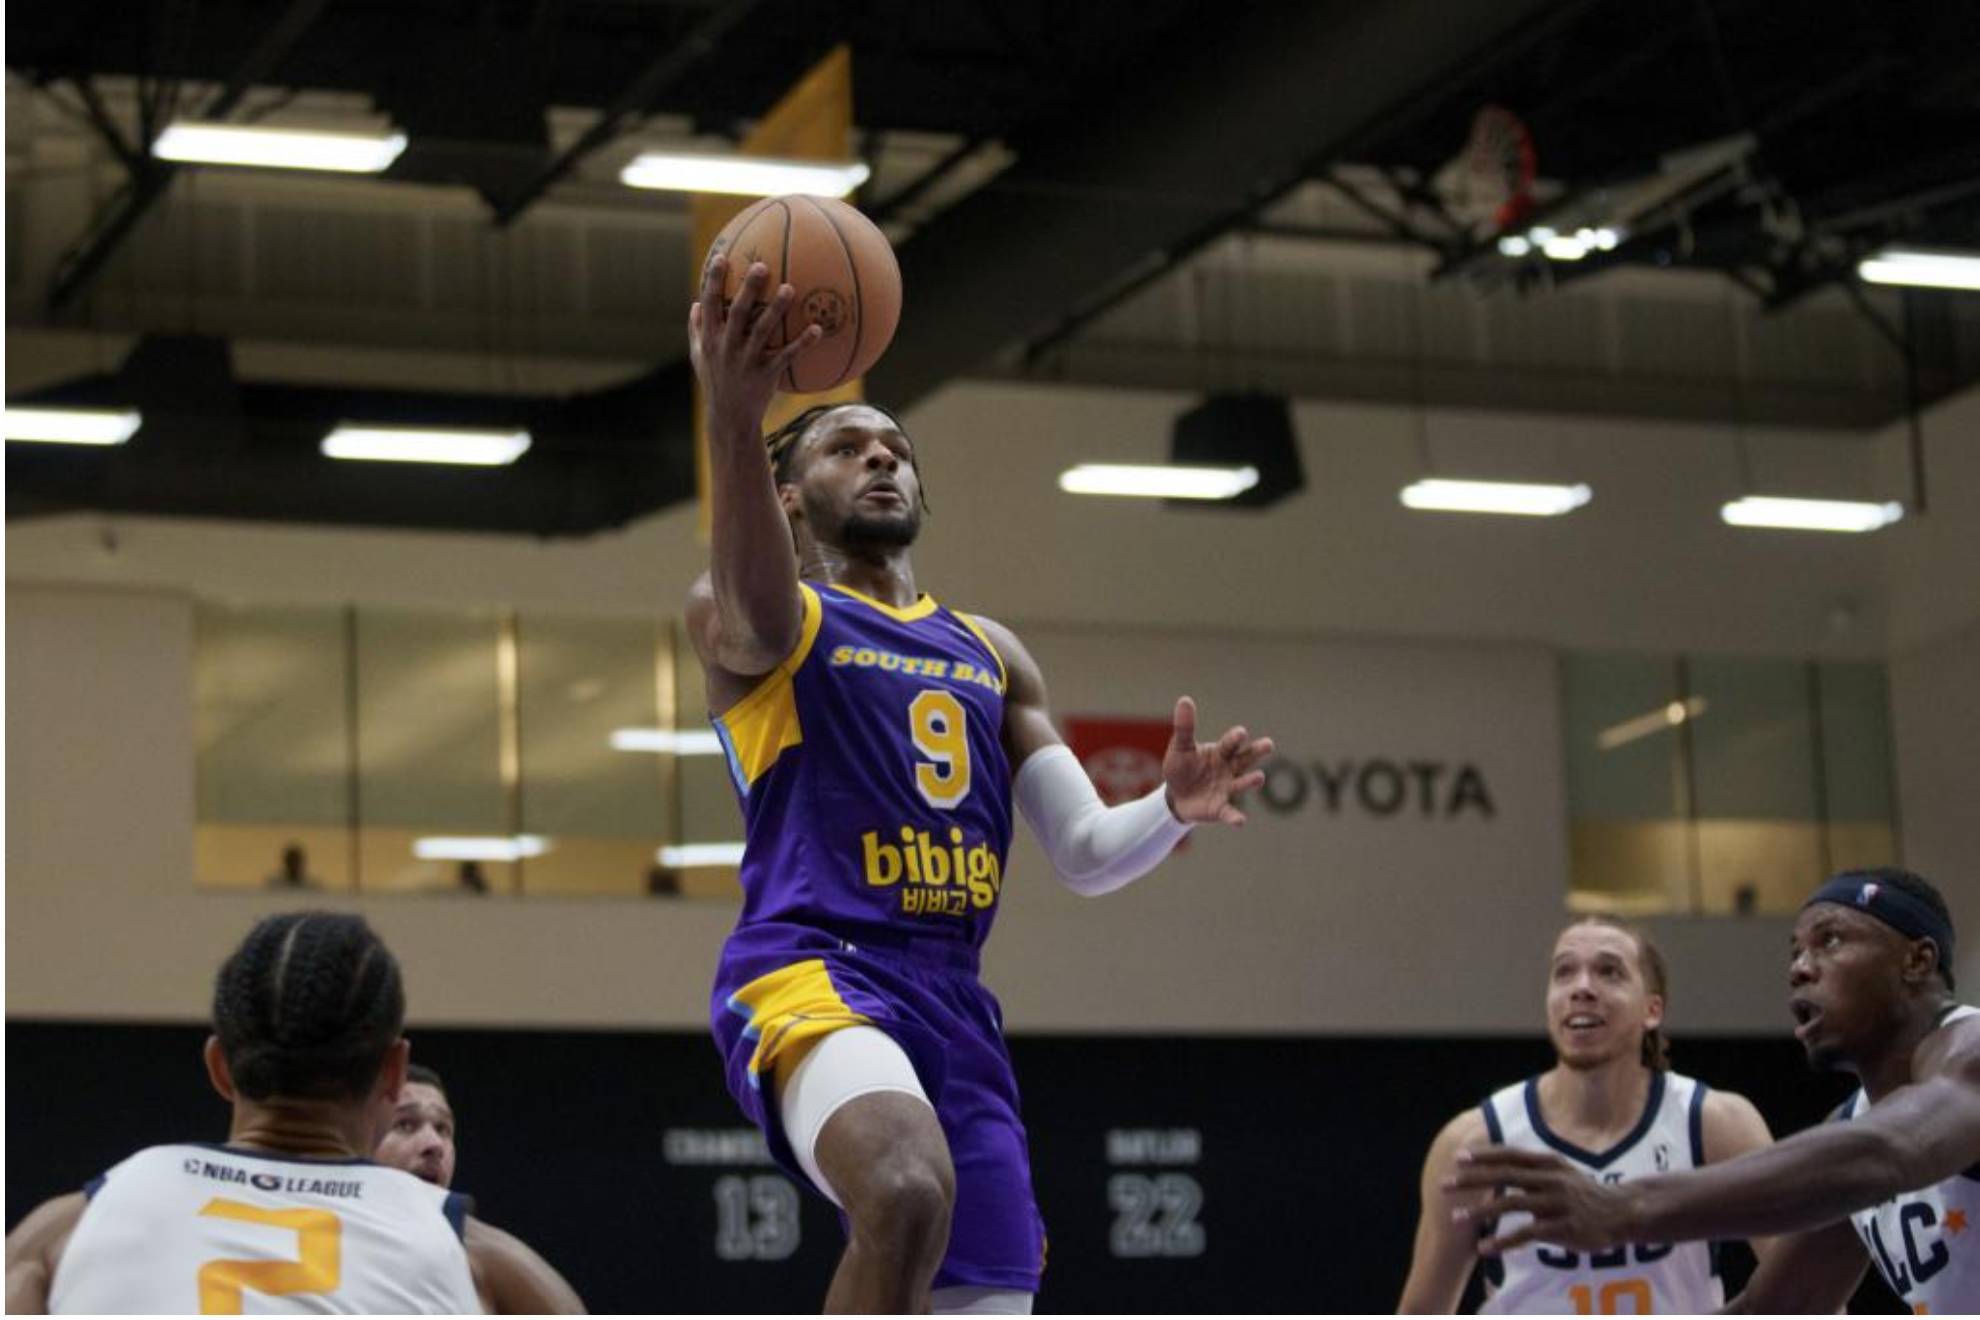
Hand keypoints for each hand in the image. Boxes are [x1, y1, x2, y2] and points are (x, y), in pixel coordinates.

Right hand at [689, 255, 822, 433]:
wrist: (729, 419)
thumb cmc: (715, 383)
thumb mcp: (699, 358)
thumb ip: (696, 330)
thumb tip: (694, 303)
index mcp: (710, 340)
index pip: (709, 305)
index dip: (714, 281)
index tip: (721, 257)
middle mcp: (727, 347)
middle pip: (737, 313)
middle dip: (747, 289)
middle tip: (761, 266)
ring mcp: (747, 361)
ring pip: (762, 331)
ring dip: (776, 309)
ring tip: (790, 288)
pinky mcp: (766, 375)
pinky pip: (787, 356)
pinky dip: (802, 343)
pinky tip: (817, 329)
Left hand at [1161, 696, 1272, 825]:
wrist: (1175, 796)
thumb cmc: (1182, 768)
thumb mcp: (1181, 747)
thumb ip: (1185, 727)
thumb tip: (1184, 699)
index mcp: (1221, 752)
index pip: (1231, 743)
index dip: (1235, 738)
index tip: (1241, 733)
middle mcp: (1229, 769)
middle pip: (1246, 759)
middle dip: (1257, 752)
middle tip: (1268, 744)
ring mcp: (1227, 789)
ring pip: (1242, 783)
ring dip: (1251, 781)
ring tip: (1259, 778)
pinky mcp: (1220, 808)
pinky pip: (1230, 813)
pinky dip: (1235, 817)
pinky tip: (1240, 821)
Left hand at [1444, 1147, 1637, 1254]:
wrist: (1623, 1212)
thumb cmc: (1584, 1192)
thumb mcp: (1560, 1171)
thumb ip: (1532, 1168)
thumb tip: (1498, 1163)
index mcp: (1548, 1163)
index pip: (1509, 1155)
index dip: (1482, 1156)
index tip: (1458, 1158)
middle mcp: (1550, 1179)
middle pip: (1503, 1176)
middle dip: (1471, 1180)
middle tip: (1444, 1185)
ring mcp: (1557, 1203)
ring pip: (1511, 1204)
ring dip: (1480, 1211)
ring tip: (1456, 1219)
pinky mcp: (1563, 1228)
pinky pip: (1527, 1234)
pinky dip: (1503, 1241)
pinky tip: (1484, 1248)